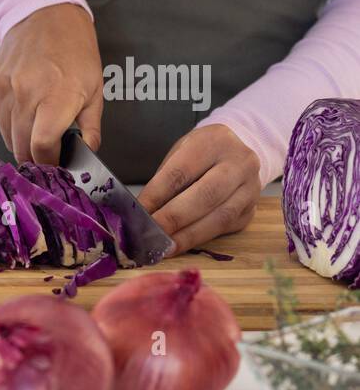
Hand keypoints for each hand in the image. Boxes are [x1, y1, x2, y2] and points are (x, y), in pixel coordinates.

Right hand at [0, 3, 102, 163]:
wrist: (43, 15)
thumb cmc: (75, 51)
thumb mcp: (95, 87)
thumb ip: (90, 125)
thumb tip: (88, 152)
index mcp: (55, 96)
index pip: (42, 147)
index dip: (49, 163)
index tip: (57, 165)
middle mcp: (25, 94)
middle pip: (21, 147)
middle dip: (35, 158)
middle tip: (48, 154)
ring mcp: (4, 91)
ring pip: (7, 137)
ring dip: (21, 142)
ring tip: (37, 132)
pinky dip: (11, 125)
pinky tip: (25, 114)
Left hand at [138, 124, 260, 255]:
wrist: (237, 151)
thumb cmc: (200, 154)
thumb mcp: (180, 154)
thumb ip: (164, 181)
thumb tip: (142, 213)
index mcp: (214, 143)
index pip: (181, 172)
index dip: (157, 195)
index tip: (138, 212)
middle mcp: (239, 163)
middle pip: (205, 195)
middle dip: (174, 218)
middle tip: (150, 233)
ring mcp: (250, 188)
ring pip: (219, 217)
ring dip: (187, 235)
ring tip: (163, 247)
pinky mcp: (250, 210)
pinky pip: (224, 228)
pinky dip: (198, 239)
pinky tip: (179, 245)